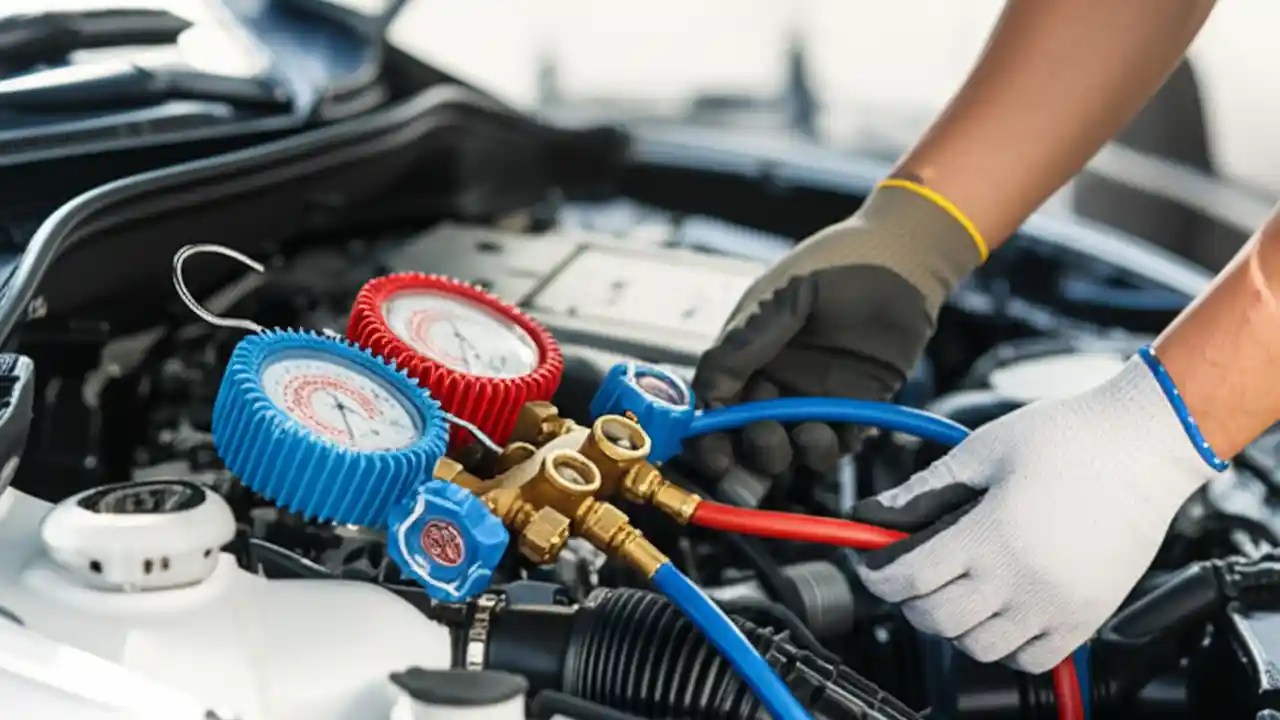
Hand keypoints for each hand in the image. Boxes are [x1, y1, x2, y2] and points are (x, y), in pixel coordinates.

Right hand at [689, 182, 982, 480]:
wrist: (905, 258)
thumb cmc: (839, 264)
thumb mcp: (785, 297)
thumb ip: (746, 343)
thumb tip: (708, 394)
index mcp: (747, 356)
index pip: (715, 406)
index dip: (709, 437)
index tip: (715, 454)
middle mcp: (776, 381)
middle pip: (749, 438)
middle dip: (754, 449)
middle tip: (769, 438)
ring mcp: (815, 397)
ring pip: (794, 449)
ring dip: (797, 453)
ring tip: (815, 432)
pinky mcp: (855, 407)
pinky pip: (839, 444)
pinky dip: (836, 447)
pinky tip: (844, 428)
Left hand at [850, 357, 1213, 672]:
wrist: (1144, 445)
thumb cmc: (1070, 438)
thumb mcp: (983, 450)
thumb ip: (927, 487)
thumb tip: (876, 512)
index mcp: (991, 534)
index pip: (909, 578)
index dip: (878, 575)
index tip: (871, 564)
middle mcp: (1023, 579)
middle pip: (936, 620)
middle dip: (909, 600)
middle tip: (910, 574)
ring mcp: (1056, 605)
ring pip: (978, 648)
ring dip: (954, 625)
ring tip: (956, 590)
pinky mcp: (1086, 617)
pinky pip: (1030, 659)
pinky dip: (1003, 646)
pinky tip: (997, 612)